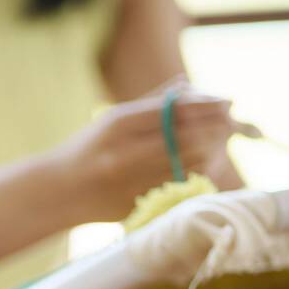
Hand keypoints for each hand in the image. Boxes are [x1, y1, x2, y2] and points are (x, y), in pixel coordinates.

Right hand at [54, 83, 235, 222]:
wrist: (56, 192)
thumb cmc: (86, 150)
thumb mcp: (111, 120)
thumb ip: (150, 103)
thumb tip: (188, 85)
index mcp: (118, 124)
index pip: (173, 110)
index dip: (206, 105)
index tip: (227, 101)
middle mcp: (125, 152)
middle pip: (186, 137)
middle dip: (216, 127)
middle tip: (232, 121)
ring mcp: (131, 181)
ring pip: (187, 164)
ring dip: (212, 151)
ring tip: (222, 141)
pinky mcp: (137, 204)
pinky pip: (178, 187)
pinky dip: (197, 173)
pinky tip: (206, 164)